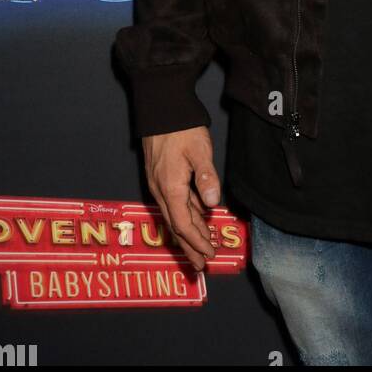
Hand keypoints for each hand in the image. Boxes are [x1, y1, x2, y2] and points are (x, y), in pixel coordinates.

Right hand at [142, 126, 220, 271]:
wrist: (160, 107)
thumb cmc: (181, 127)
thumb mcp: (198, 149)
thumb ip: (206, 176)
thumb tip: (212, 203)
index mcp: (169, 187)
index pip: (183, 223)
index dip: (196, 241)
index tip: (208, 255)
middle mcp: (161, 189)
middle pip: (175, 225)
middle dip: (189, 246)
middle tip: (201, 265)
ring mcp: (159, 183)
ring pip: (174, 215)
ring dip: (187, 234)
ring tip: (197, 250)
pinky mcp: (160, 176)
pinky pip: (173, 203)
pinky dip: (185, 216)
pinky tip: (195, 219)